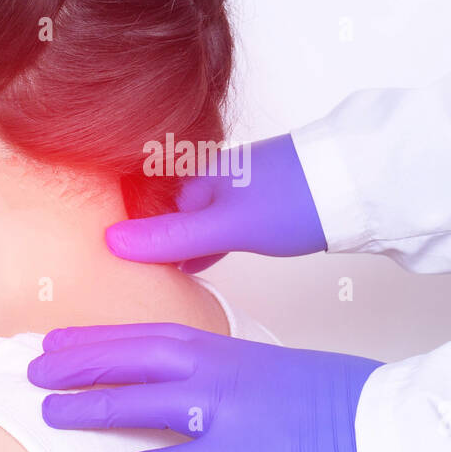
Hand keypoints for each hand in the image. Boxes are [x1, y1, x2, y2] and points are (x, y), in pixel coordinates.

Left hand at [28, 322, 381, 451]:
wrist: (394, 424)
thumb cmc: (350, 401)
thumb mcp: (291, 372)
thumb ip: (247, 374)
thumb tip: (222, 385)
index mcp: (238, 350)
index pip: (157, 334)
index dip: (107, 338)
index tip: (69, 338)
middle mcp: (226, 373)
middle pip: (139, 356)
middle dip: (84, 359)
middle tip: (36, 363)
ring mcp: (231, 411)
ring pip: (145, 401)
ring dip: (93, 404)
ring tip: (48, 410)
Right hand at [106, 133, 326, 273]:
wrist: (355, 185)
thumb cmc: (292, 199)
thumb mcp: (225, 225)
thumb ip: (170, 236)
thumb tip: (111, 240)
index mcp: (195, 175)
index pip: (140, 203)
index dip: (118, 228)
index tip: (95, 256)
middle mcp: (209, 178)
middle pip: (164, 213)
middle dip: (142, 239)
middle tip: (114, 275)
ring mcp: (234, 192)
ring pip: (190, 222)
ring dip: (172, 245)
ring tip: (146, 276)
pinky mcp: (256, 206)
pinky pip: (213, 228)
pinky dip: (200, 245)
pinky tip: (194, 264)